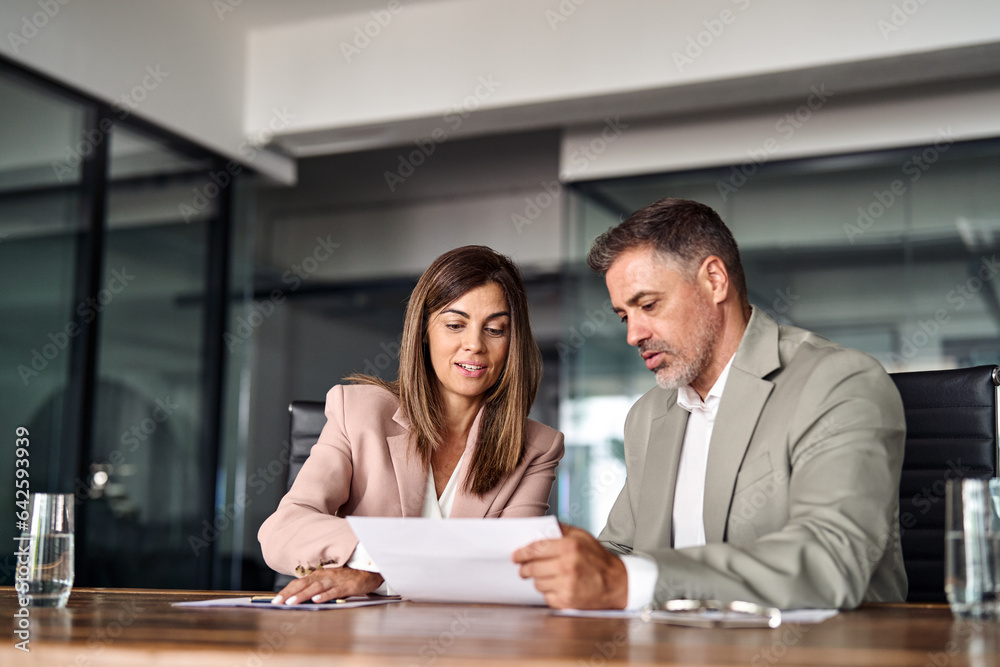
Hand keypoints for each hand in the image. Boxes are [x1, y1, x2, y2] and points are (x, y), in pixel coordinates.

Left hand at [273, 567, 383, 604]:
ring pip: (316, 588)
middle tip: (277, 602)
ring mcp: (335, 580)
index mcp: (319, 575)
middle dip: (289, 593)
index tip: (275, 600)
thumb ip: (316, 587)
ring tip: (292, 602)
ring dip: (303, 595)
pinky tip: (317, 600)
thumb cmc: (348, 576)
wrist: (369, 570)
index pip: (299, 582)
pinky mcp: (346, 586)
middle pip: (303, 584)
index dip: (286, 590)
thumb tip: (301, 596)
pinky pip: (334, 591)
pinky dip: (325, 595)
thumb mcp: (329, 580)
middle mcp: (324, 576)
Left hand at [512, 523, 627, 608]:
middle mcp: (567, 566)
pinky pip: (545, 596)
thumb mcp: (582, 536)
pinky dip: (548, 592)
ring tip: (547, 575)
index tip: (516, 555)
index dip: (522, 553)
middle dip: (524, 568)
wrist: (617, 583)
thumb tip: (540, 527)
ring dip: (538, 579)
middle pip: (532, 567)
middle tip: (523, 568)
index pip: (536, 549)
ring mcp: (566, 585)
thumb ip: (561, 529)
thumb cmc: (599, 559)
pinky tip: (557, 586)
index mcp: (569, 547)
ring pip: (537, 583)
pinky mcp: (567, 600)